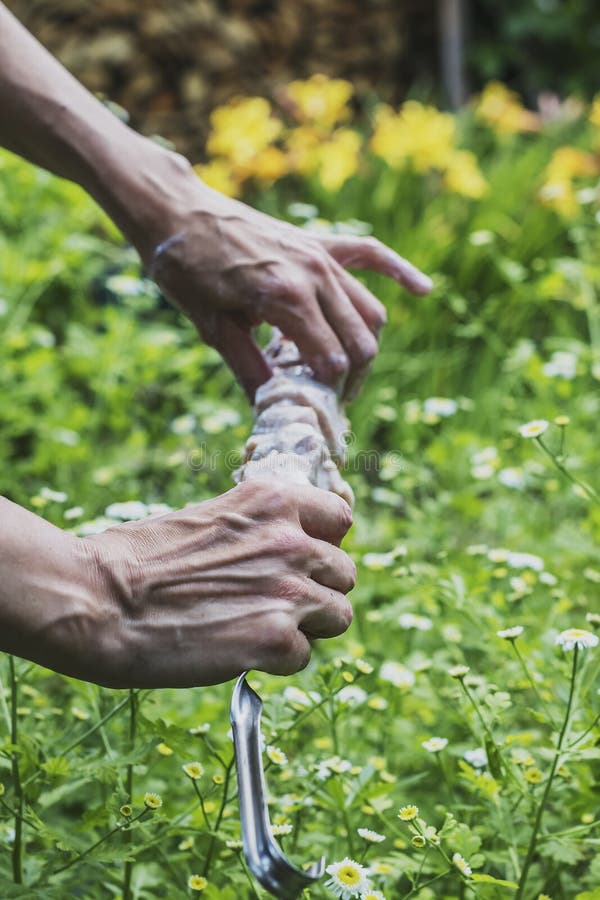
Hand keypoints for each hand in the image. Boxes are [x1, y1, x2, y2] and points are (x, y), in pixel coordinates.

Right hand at [82, 480, 354, 687]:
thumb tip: (290, 551)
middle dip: (316, 591)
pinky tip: (237, 651)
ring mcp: (288, 591)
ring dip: (305, 628)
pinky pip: (303, 656)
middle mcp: (291, 541)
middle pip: (344, 574)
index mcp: (272, 501)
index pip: (339, 518)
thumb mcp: (209, 519)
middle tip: (272, 603)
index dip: (323, 543)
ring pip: (338, 617)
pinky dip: (275, 660)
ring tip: (258, 628)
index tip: (303, 560)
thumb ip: (258, 530)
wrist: (97, 600)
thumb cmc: (138, 560)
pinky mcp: (275, 639)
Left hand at [147, 172, 432, 399]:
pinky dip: (398, 272)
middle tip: (331, 399)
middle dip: (353, 378)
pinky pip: (370, 256)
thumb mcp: (213, 328)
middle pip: (361, 342)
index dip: (328, 393)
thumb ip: (250, 369)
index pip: (332, 362)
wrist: (176, 211)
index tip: (313, 408)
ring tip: (344, 371)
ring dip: (365, 346)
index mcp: (287, 298)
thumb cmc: (186, 271)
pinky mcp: (319, 242)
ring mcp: (321, 255)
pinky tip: (424, 290)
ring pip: (369, 311)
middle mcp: (314, 275)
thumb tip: (273, 408)